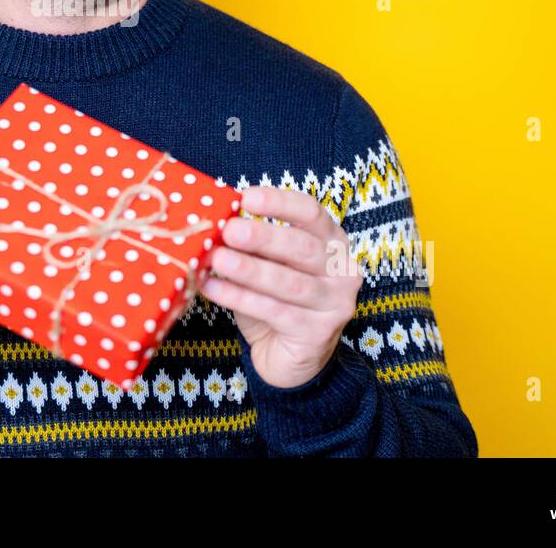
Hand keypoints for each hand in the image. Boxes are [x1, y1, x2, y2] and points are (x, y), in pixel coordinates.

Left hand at [200, 185, 363, 388]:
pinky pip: (275, 311)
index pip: (311, 213)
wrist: (291, 357)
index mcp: (332, 241)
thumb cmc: (278, 299)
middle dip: (264, 238)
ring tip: (218, 260)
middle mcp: (342, 269)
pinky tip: (213, 289)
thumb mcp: (267, 263)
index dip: (280, 203)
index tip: (247, 198)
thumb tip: (219, 221)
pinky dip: (240, 299)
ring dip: (250, 270)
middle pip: (303, 247)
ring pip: (289, 283)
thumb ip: (252, 244)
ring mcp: (335, 303)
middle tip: (230, 231)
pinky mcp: (318, 333)